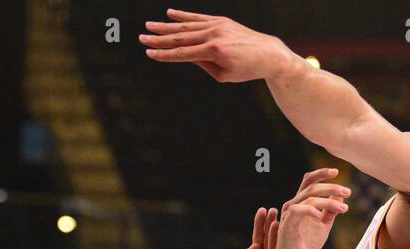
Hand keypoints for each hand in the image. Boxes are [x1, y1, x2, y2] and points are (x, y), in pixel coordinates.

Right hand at [141, 10, 292, 82]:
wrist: (268, 54)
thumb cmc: (246, 69)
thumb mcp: (224, 75)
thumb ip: (203, 64)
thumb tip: (185, 54)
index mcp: (214, 51)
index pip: (183, 53)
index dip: (164, 54)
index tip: (149, 53)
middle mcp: (215, 34)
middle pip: (181, 36)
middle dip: (159, 38)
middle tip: (141, 37)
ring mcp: (218, 25)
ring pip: (187, 25)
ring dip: (166, 25)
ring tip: (149, 25)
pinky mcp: (221, 20)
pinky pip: (199, 17)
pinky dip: (184, 15)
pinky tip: (169, 13)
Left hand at [226, 206, 277, 248]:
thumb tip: (254, 247)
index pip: (259, 239)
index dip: (260, 225)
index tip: (262, 211)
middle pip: (270, 240)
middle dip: (271, 224)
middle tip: (274, 209)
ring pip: (276, 248)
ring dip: (277, 233)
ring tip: (278, 219)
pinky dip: (281, 247)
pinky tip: (282, 235)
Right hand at [273, 168, 349, 248]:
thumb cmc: (304, 245)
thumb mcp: (323, 226)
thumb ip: (330, 212)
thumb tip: (341, 198)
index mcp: (301, 203)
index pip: (309, 181)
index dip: (321, 173)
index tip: (337, 172)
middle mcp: (294, 204)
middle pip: (312, 186)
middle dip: (331, 187)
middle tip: (347, 192)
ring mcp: (290, 212)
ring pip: (310, 197)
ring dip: (329, 200)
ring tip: (344, 207)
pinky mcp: (287, 222)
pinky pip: (300, 210)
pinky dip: (312, 210)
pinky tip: (321, 216)